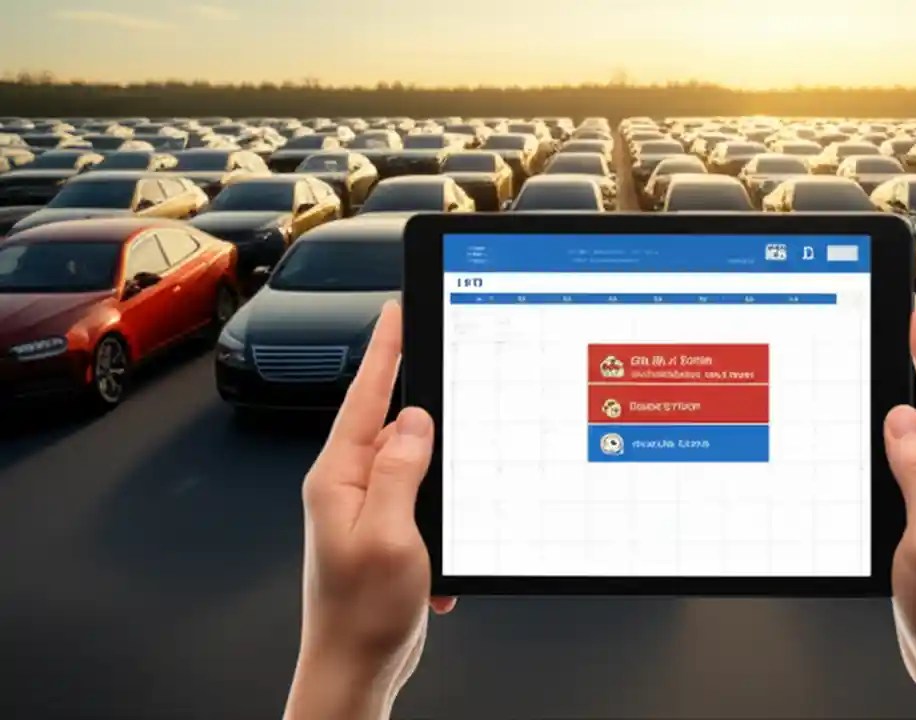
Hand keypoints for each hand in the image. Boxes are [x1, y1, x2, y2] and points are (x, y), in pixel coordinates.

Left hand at [285, 301, 454, 719]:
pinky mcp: (387, 531)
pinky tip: (440, 555)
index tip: (397, 310)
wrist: (353, 669)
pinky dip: (439, 520)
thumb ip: (399, 471)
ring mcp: (367, 509)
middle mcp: (348, 487)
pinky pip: (420, 503)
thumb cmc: (360, 617)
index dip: (384, 350)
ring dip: (437, 479)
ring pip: (412, 463)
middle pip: (390, 424)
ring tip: (442, 509)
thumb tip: (412, 421)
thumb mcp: (388, 535)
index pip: (366, 397)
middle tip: (447, 374)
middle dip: (422, 408)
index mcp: (338, 478)